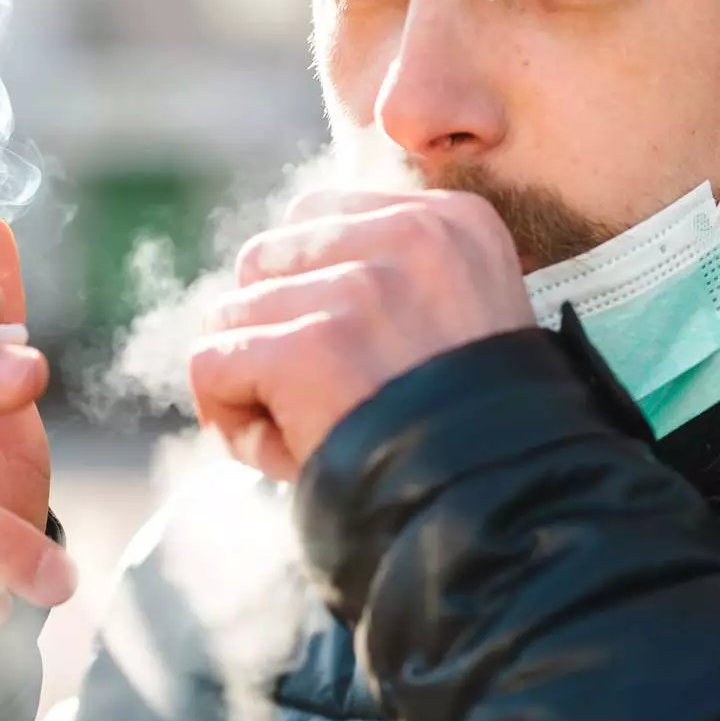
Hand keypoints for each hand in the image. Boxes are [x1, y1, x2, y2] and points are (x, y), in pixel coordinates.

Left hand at [188, 189, 533, 481]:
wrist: (507, 503)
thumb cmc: (476, 431)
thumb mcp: (460, 318)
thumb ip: (387, 279)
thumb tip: (274, 280)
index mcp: (449, 221)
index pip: (317, 216)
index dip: (307, 290)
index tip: (339, 351)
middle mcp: (407, 237)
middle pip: (264, 257)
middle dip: (272, 329)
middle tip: (316, 396)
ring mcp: (357, 288)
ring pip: (232, 314)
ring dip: (251, 378)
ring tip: (309, 430)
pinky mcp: (310, 346)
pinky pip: (212, 362)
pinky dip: (226, 412)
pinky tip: (279, 450)